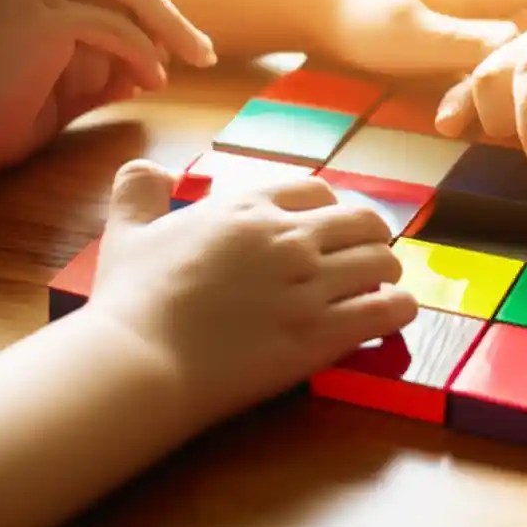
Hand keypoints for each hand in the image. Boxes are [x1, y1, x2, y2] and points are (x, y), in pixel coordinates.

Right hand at [0, 0, 216, 176]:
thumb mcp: (47, 81)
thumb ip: (94, 69)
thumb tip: (148, 71)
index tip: (169, 33)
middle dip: (165, 2)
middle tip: (197, 46)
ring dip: (169, 24)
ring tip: (193, 60)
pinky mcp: (40, 15)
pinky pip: (114, 26)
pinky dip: (143, 52)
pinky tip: (152, 81)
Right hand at [87, 161, 415, 424]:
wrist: (140, 359)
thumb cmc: (131, 299)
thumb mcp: (128, 232)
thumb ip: (139, 192)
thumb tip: (147, 166)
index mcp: (247, 206)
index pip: (317, 190)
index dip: (329, 210)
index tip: (328, 231)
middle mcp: (287, 237)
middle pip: (362, 220)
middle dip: (370, 238)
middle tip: (364, 261)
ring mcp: (309, 284)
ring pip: (383, 262)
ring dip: (387, 274)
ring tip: (380, 290)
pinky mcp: (321, 333)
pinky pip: (388, 310)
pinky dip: (398, 310)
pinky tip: (391, 317)